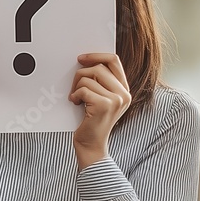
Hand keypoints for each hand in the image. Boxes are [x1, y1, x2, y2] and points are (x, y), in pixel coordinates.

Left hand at [70, 53, 131, 168]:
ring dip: (76, 87)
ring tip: (76, 98)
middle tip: (75, 86)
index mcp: (125, 90)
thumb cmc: (92, 121)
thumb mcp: (102, 99)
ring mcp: (116, 100)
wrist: (92, 144)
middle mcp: (124, 94)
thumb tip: (87, 62)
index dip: (96, 55)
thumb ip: (101, 82)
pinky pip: (84, 89)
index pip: (114, 60)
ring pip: (89, 77)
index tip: (81, 59)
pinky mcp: (105, 105)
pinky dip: (75, 96)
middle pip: (99, 67)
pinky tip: (76, 104)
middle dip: (81, 73)